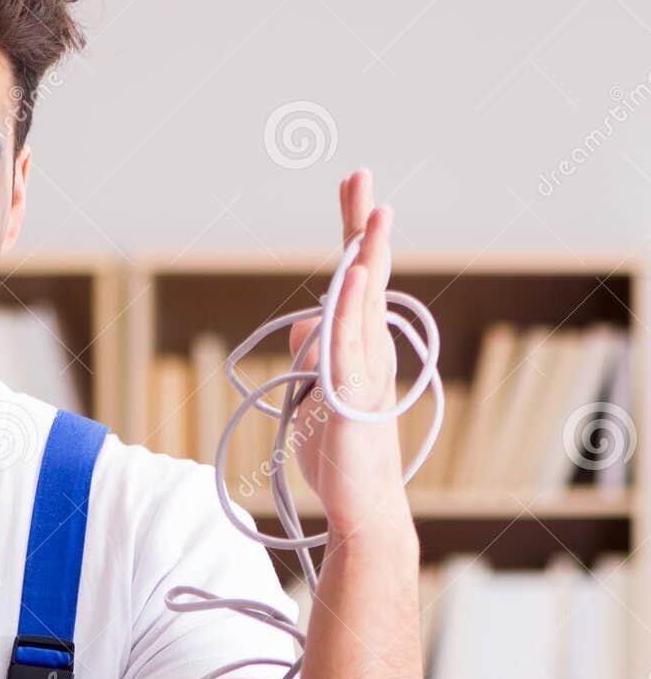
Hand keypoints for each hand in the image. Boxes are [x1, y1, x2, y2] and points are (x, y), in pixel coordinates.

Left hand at [284, 168, 411, 537]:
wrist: (362, 503)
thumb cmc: (341, 452)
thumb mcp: (315, 393)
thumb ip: (312, 352)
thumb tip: (306, 319)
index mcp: (359, 344)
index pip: (354, 279)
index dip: (352, 233)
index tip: (352, 187)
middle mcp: (370, 348)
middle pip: (365, 276)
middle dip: (362, 226)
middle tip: (360, 175)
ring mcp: (365, 370)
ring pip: (363, 304)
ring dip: (365, 257)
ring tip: (372, 213)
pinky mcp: (353, 396)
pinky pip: (350, 345)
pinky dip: (351, 310)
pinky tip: (353, 278)